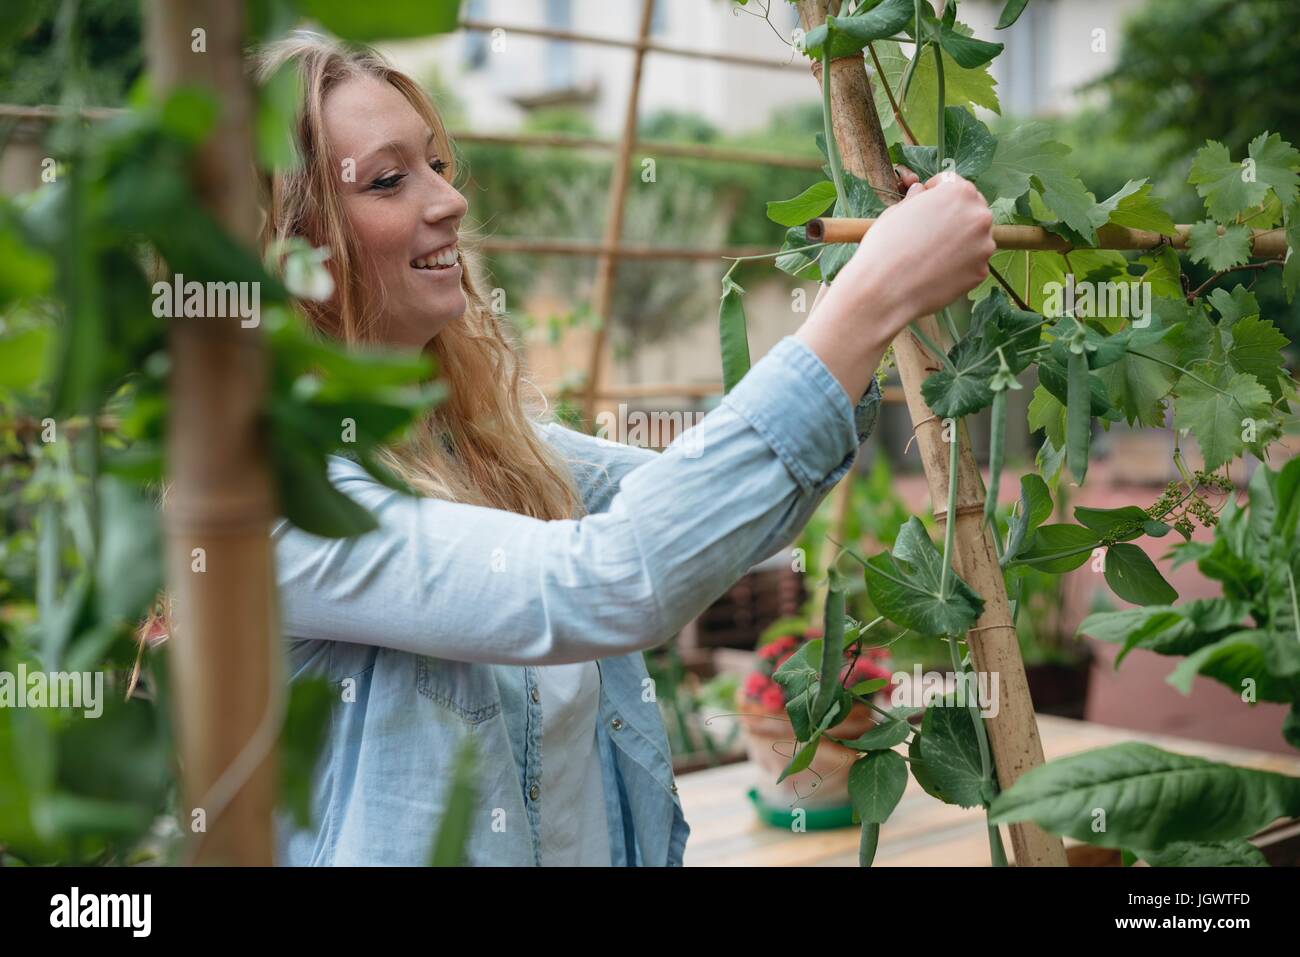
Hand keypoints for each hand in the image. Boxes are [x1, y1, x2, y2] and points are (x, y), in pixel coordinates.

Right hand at [824, 171, 994, 346]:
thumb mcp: (896, 210)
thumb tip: (920, 191)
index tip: (924, 203)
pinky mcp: (981, 272)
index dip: (934, 192)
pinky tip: (936, 271)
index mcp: (959, 192)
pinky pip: (972, 262)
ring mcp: (984, 246)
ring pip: (973, 237)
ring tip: (930, 255)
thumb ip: (916, 198)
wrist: (885, 290)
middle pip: (969, 209)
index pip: (952, 183)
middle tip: (929, 232)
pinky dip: (958, 265)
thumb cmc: (885, 246)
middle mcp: (979, 216)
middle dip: (952, 216)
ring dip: (958, 241)